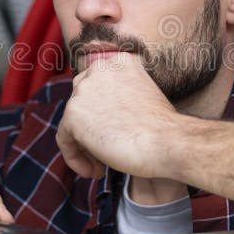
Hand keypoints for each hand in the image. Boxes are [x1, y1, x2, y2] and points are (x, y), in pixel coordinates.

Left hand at [56, 52, 181, 178]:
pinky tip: (95, 172)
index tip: (114, 134)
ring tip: (104, 165)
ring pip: (72, 123)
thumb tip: (97, 118)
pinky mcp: (73, 113)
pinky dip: (75, 159)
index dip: (101, 115)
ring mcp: (84, 89)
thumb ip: (118, 99)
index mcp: (120, 61)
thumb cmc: (164, 130)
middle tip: (108, 152)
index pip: (97, 87)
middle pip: (82, 103)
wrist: (168, 143)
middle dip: (91, 130)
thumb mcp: (143, 98)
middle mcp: (99, 68)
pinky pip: (64, 140)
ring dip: (86, 147)